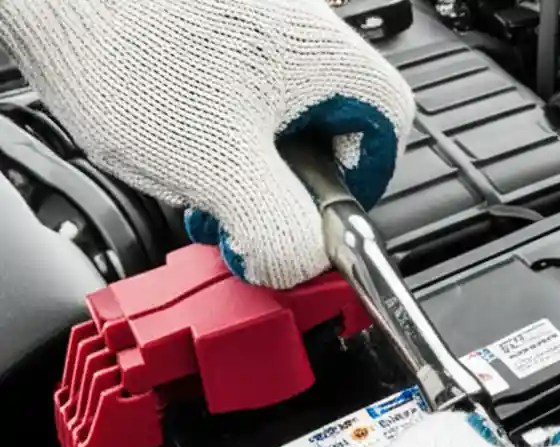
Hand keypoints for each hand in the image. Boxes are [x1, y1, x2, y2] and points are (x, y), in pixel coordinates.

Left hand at [0, 0, 415, 288]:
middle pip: (328, 128)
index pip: (386, 135)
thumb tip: (303, 268)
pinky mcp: (214, 28)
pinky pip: (236, 89)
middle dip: (282, 181)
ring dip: (242, 157)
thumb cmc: (132, 54)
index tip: (312, 219)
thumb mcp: (221, 173)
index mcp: (332, 61)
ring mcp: (257, 25)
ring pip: (277, 112)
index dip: (353, 190)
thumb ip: (280, 234)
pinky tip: (173, 136)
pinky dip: (214, 125)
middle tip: (238, 206)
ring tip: (195, 172)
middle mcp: (304, 31)